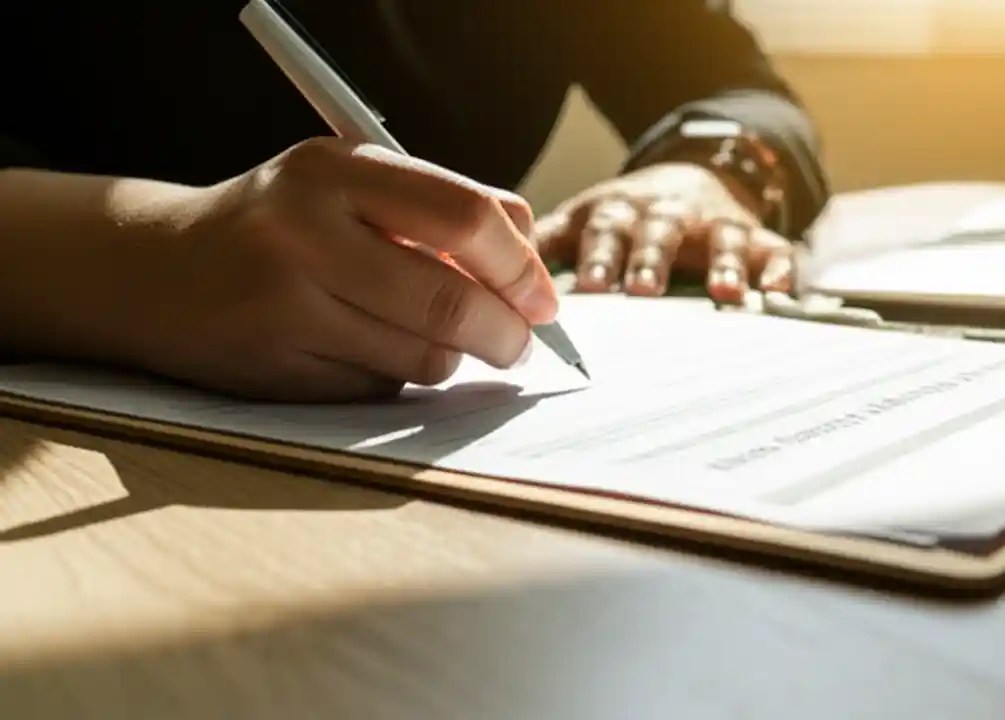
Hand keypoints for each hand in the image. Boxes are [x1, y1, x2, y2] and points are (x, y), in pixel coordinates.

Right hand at [77, 138, 555, 400]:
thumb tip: (531, 259)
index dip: (520, 265)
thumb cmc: (280, 221)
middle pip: (451, 299)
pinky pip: (381, 390)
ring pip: (424, 357)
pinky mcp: (275, 371)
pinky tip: (364, 351)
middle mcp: (304, 233)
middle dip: (506, 332)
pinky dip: (398, 379)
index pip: (465, 217)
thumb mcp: (349, 183)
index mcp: (335, 172)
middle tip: (519, 343)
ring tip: (433, 339)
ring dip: (452, 357)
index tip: (543, 299)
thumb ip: (438, 208)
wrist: (156, 269)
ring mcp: (286, 306)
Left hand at [532, 162, 792, 304]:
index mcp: (618, 213)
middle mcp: (666, 215)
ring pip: (720, 240)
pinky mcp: (755, 235)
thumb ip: (545, 242)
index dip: (598, 258)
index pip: (604, 232)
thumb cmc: (629, 215)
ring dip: (723, 264)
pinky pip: (773, 249)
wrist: (694, 175)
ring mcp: (713, 225)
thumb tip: (484, 269)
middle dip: (651, 260)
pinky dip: (779, 268)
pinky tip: (779, 291)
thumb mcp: (586, 218)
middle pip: (658, 234)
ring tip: (723, 294)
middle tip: (643, 291)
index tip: (591, 289)